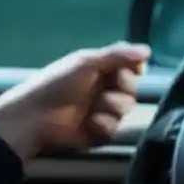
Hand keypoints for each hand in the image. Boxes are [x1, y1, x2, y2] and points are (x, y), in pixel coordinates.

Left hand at [0, 42, 150, 161]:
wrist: (35, 116)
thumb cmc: (57, 83)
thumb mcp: (86, 62)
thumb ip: (118, 54)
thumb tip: (148, 50)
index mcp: (99, 68)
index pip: (131, 67)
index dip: (134, 69)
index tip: (134, 69)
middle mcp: (103, 88)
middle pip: (132, 89)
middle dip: (122, 88)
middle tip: (107, 87)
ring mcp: (101, 111)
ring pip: (126, 108)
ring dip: (111, 106)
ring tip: (92, 107)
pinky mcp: (98, 133)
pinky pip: (115, 128)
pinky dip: (102, 124)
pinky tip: (87, 123)